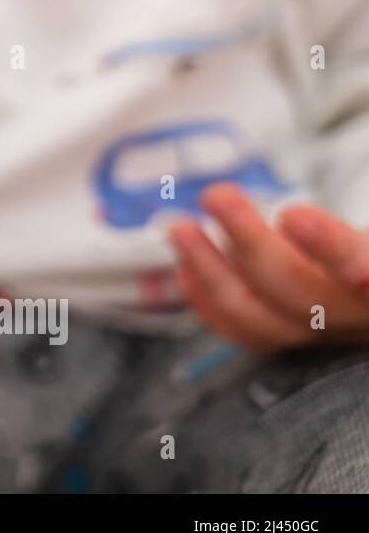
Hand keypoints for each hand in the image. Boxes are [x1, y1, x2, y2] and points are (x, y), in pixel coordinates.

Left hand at [170, 183, 368, 350]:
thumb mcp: (366, 239)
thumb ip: (345, 235)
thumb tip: (300, 211)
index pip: (366, 276)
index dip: (331, 249)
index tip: (293, 215)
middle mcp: (355, 317)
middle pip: (302, 294)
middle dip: (251, 243)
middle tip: (217, 196)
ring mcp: (319, 333)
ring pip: (259, 317)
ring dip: (211, 271)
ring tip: (181, 228)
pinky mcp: (288, 336)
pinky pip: (244, 331)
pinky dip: (209, 303)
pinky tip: (185, 271)